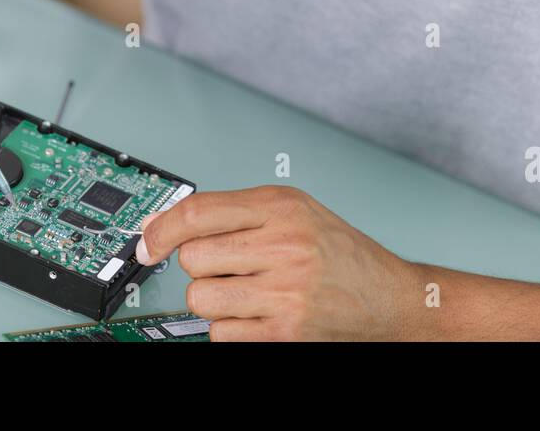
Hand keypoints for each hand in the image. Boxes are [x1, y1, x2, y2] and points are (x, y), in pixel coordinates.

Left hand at [135, 186, 422, 340]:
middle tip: (231, 269)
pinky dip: (232, 329)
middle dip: (203, 267)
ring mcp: (284, 290)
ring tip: (248, 293)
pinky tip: (259, 315)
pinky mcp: (284, 332)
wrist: (391, 298)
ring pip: (201, 297)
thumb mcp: (294, 213)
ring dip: (215, 300)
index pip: (197, 211)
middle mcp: (283, 244)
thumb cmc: (342, 255)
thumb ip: (233, 214)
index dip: (160, 229)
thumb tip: (161, 226)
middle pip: (193, 257)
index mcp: (281, 207)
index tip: (148, 242)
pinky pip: (221, 333)